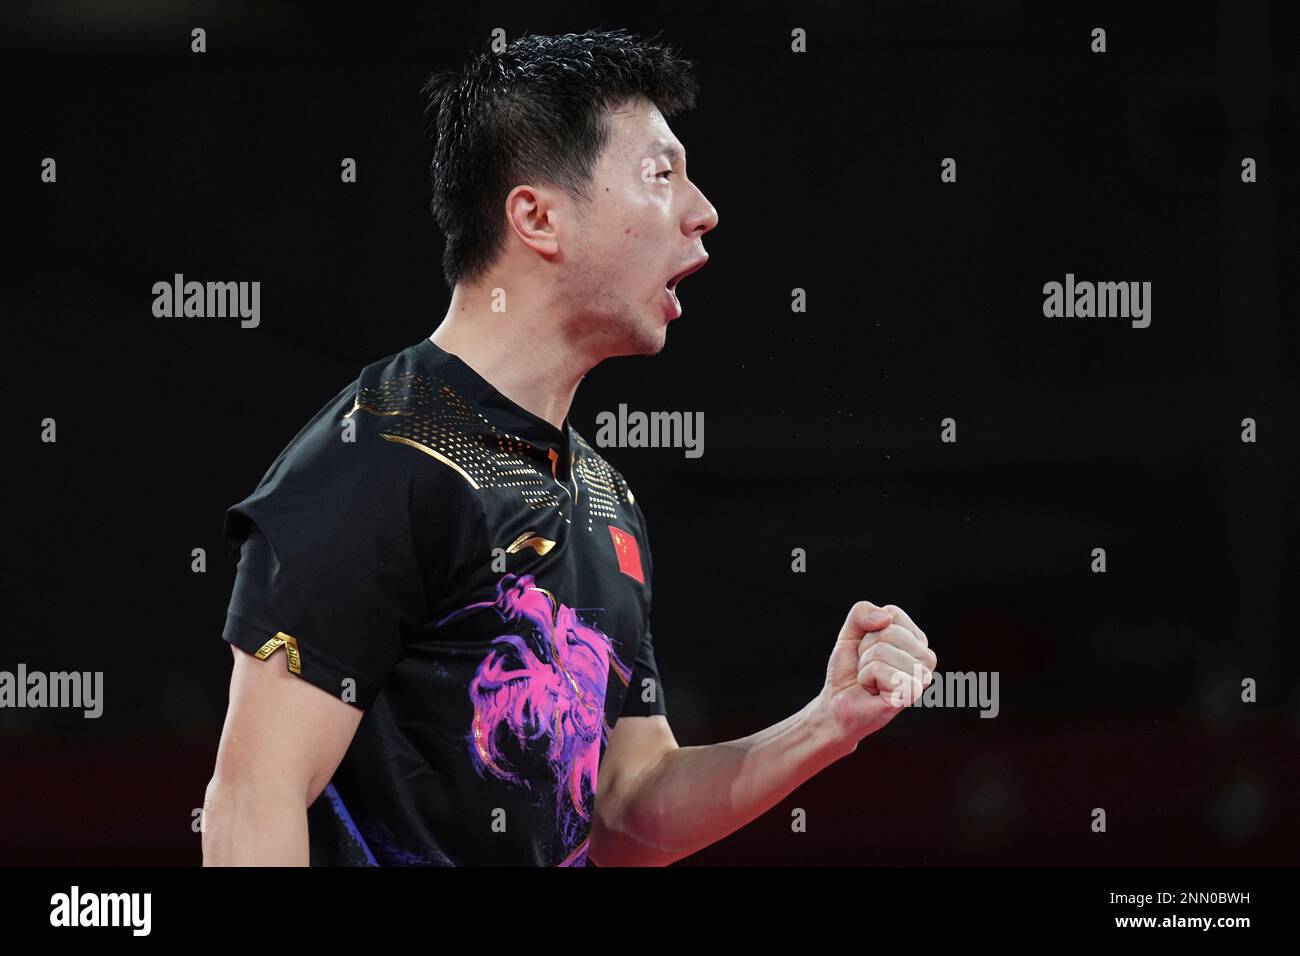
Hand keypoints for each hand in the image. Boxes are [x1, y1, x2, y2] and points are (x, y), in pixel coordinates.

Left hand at [819, 601, 936, 748]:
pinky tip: (873, 690)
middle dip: (866, 649)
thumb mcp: (851, 632)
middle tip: (868, 667)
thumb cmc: (850, 669)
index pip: (892, 614)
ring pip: (882, 650)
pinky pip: (879, 669)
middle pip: (887, 632)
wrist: (839, 703)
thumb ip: (863, 612)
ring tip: (870, 679)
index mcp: (917, 639)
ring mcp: (922, 677)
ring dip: (865, 666)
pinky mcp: (911, 693)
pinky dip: (866, 678)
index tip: (868, 650)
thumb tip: (885, 618)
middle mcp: (926, 657)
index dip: (869, 630)